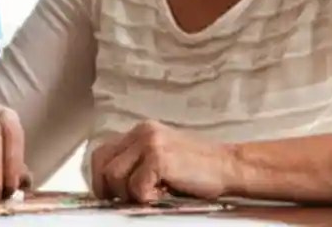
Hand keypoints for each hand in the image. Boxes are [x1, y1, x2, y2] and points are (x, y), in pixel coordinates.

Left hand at [90, 121, 233, 203]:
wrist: (230, 166)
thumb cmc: (199, 169)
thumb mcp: (162, 159)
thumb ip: (137, 164)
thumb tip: (111, 187)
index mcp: (140, 132)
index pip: (101, 153)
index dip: (100, 179)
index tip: (110, 195)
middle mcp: (142, 132)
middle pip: (102, 164)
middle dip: (110, 189)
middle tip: (130, 200)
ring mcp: (149, 142)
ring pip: (114, 176)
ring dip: (130, 194)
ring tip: (153, 195)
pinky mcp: (158, 157)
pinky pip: (135, 186)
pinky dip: (145, 197)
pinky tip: (163, 194)